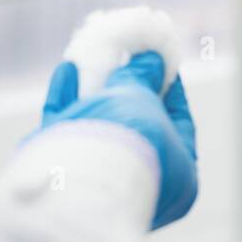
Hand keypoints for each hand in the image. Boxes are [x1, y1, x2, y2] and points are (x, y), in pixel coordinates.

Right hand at [41, 52, 197, 230]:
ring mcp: (102, 183)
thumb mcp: (140, 98)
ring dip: (93, 92)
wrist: (76, 184)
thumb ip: (144, 76)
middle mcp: (142, 183)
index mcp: (179, 175)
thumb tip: (151, 62)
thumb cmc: (125, 141)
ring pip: (99, 130)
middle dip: (126, 91)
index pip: (179, 123)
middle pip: (135, 126)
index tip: (161, 61)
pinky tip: (66, 70)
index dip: (170, 88)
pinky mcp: (62, 177)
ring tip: (89, 57)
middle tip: (123, 56)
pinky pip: (68, 134)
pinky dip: (66, 101)